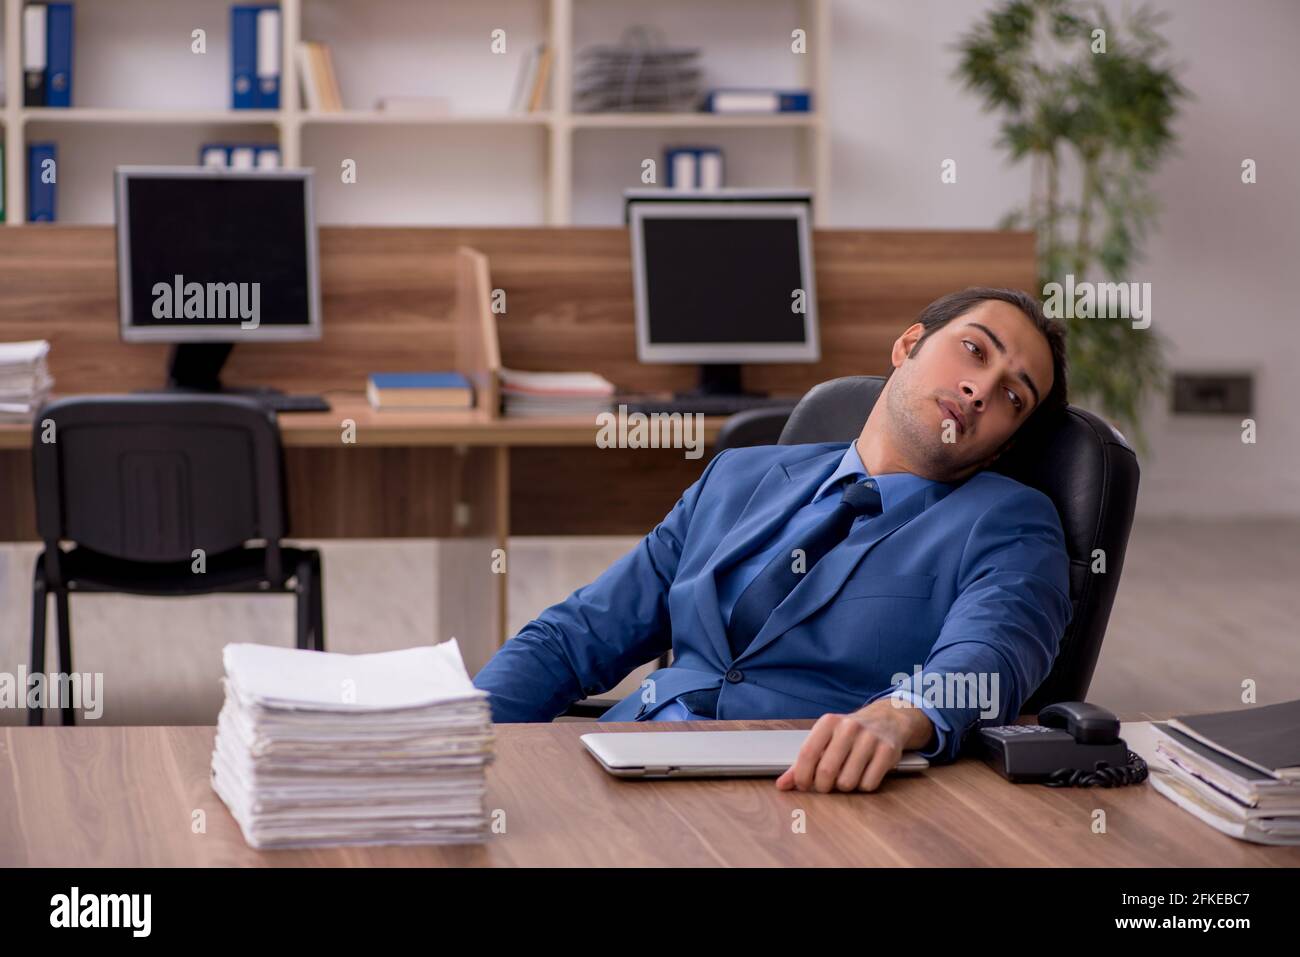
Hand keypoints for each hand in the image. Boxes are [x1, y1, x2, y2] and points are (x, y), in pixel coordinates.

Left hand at [775, 697, 932, 792]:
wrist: (887, 719)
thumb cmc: (849, 734)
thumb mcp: (825, 740)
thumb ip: (802, 762)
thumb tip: (781, 785)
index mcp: (828, 722)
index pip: (807, 753)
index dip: (801, 775)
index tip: (803, 785)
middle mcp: (849, 727)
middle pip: (826, 771)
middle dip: (822, 786)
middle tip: (825, 785)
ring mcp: (870, 738)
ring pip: (848, 782)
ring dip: (844, 787)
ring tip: (847, 776)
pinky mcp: (888, 751)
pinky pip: (869, 784)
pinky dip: (863, 786)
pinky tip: (864, 775)